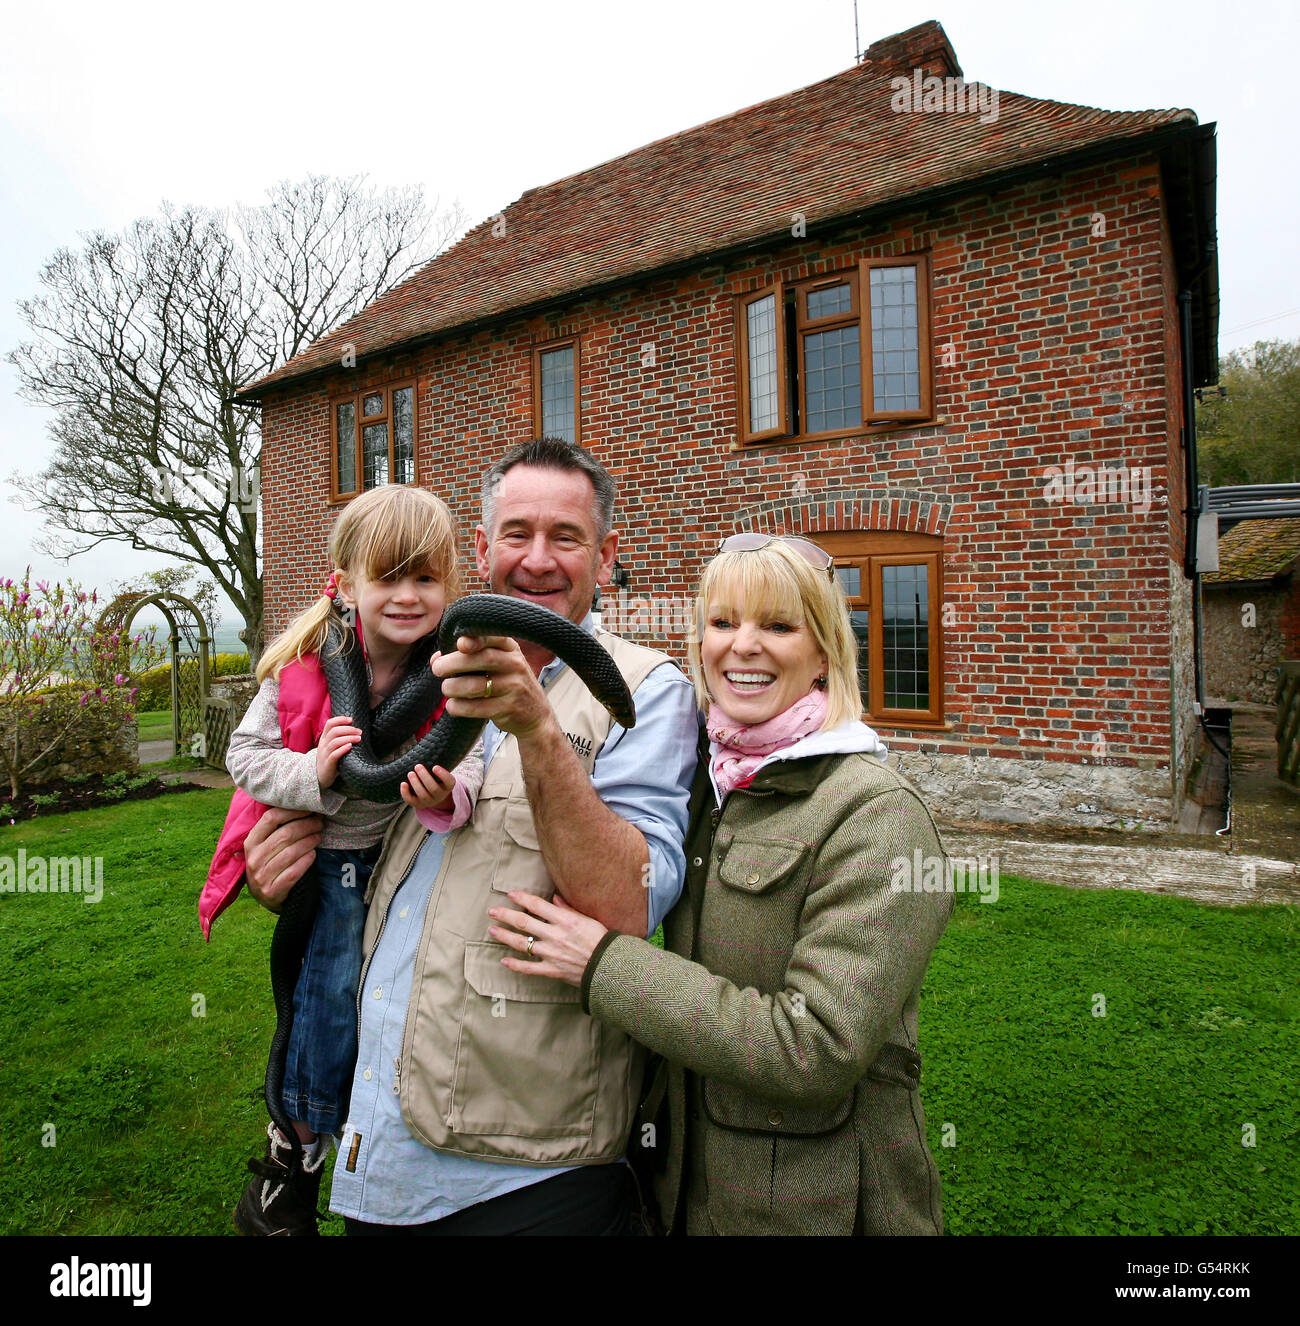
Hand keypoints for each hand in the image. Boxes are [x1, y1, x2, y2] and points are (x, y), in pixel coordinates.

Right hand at [245, 807, 324, 912]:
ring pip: (291, 852)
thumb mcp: (264, 846)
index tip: (309, 809)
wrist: (266, 896)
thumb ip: (276, 829)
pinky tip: (313, 854)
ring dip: (310, 841)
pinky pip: (294, 872)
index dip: (292, 811)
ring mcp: (261, 876)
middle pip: (285, 834)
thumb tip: (303, 806)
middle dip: (307, 825)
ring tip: (319, 837)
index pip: (270, 818)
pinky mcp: (272, 891)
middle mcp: (254, 858)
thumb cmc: (270, 863)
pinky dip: (306, 861)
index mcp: (251, 842)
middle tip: (319, 823)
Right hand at [316, 714, 361, 788]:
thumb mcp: (333, 747)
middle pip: (334, 731)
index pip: (329, 724)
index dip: (340, 719)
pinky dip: (342, 749)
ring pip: (335, 742)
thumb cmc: (331, 760)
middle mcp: (323, 744)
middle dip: (348, 729)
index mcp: (324, 738)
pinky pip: (334, 755)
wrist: (320, 776)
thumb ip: (340, 738)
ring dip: (348, 738)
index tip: (351, 719)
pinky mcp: (328, 763)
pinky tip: (350, 746)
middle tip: (360, 732)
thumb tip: (357, 731)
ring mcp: (324, 754)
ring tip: (359, 739)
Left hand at [400, 763, 454, 810]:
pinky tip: (403, 783)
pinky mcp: (418, 804)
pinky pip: (411, 801)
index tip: (435, 767)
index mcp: (448, 786)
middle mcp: (440, 795)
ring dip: (415, 783)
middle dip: (424, 777)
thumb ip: (437, 765)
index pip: (449, 781)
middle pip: (434, 788)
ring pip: (422, 795)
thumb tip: (429, 748)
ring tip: (410, 773)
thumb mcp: (441, 773)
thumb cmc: (436, 778)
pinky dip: (405, 793)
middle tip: (417, 766)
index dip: (442, 775)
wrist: (434, 795)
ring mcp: (429, 801)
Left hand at [432, 636, 551, 739]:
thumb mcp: (499, 665)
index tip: (460, 643)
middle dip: (455, 662)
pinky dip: (459, 707)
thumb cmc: (508, 684)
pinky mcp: (508, 709)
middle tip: (438, 669)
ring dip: (454, 687)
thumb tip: (436, 659)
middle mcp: (515, 665)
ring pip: (477, 685)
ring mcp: (514, 688)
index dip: (477, 638)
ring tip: (446, 689)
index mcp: (511, 650)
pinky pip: (477, 707)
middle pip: (484, 658)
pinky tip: (452, 706)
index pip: (495, 638)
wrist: (536, 715)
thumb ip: (470, 657)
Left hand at [488, 890, 608, 987]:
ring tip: (492, 931)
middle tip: (492, 911)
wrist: (609, 967)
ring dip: (505, 936)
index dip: (522, 898)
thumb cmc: (601, 940)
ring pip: (522, 944)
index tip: (510, 894)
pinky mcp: (551, 969)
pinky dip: (516, 965)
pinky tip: (504, 961)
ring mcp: (551, 953)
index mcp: (564, 920)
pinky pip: (529, 968)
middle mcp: (555, 935)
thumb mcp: (588, 919)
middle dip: (506, 915)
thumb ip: (568, 909)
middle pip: (524, 923)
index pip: (537, 905)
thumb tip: (554, 898)